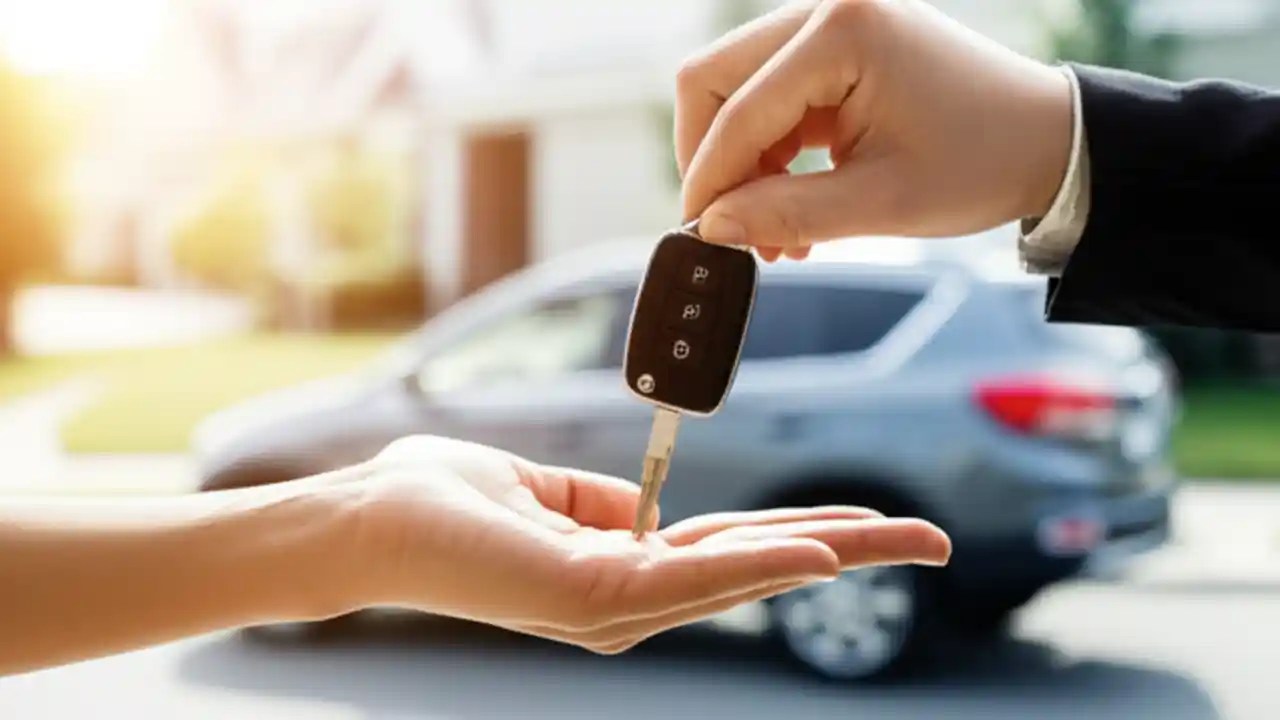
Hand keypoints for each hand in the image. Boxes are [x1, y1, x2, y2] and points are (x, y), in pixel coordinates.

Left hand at [349, 436, 949, 653]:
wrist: (368, 520)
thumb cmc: (444, 503)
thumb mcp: (544, 491)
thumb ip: (608, 505)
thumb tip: (649, 509)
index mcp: (625, 569)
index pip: (737, 549)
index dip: (808, 537)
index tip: (870, 529)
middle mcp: (630, 601)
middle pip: (760, 567)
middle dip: (853, 553)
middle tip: (937, 543)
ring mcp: (614, 606)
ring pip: (742, 572)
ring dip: (832, 553)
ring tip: (913, 541)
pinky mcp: (590, 596)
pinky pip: (689, 575)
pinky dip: (758, 565)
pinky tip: (821, 557)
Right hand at [677, 0, 1072, 260]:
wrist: (1050, 141)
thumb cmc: (982, 164)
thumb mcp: (880, 204)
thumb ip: (785, 214)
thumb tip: (711, 227)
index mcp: (844, 32)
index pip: (738, 109)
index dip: (710, 179)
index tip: (699, 236)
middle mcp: (830, 8)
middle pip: (716, 79)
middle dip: (715, 161)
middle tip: (732, 226)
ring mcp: (834, 22)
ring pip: (737, 88)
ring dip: (743, 162)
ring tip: (775, 231)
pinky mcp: (840, 47)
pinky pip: (773, 95)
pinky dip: (771, 152)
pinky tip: (792, 203)